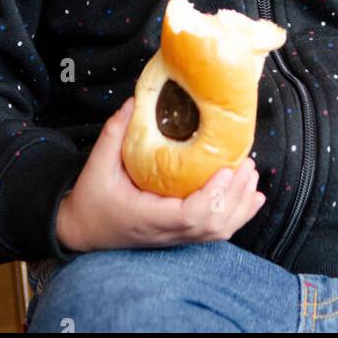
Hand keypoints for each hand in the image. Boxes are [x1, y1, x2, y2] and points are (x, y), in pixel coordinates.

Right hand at [56, 95, 265, 252]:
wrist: (83, 229)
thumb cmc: (91, 199)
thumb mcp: (97, 164)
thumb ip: (115, 133)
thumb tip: (136, 101)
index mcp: (148, 216)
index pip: (189, 216)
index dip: (213, 196)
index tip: (225, 169)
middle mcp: (167, 231)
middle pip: (212, 224)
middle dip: (235, 195)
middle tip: (247, 164)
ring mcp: (176, 237)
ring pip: (218, 231)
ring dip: (240, 205)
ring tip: (251, 174)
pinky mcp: (181, 234)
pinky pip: (215, 231)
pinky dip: (238, 215)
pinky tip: (253, 198)